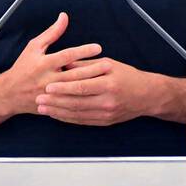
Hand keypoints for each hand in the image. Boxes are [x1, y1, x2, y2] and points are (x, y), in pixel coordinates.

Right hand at [0, 12, 102, 117]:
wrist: (9, 94)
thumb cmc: (23, 67)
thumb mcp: (34, 47)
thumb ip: (52, 33)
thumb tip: (64, 17)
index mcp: (43, 64)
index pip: (66, 56)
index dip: (82, 51)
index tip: (97, 48)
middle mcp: (48, 80)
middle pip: (74, 74)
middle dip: (93, 70)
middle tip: (108, 65)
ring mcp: (51, 95)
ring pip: (75, 90)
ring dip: (91, 84)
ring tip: (106, 78)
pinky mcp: (53, 105)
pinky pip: (71, 103)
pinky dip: (83, 98)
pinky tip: (95, 94)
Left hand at [37, 56, 165, 125]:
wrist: (147, 95)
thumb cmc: (127, 76)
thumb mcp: (108, 64)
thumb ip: (86, 65)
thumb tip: (64, 63)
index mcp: (108, 84)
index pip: (81, 87)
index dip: (63, 88)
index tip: (48, 86)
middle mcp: (107, 101)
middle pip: (76, 103)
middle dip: (55, 102)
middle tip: (38, 99)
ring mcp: (106, 114)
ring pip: (77, 114)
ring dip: (58, 112)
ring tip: (43, 108)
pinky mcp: (105, 122)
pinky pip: (82, 121)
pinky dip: (68, 118)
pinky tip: (57, 114)